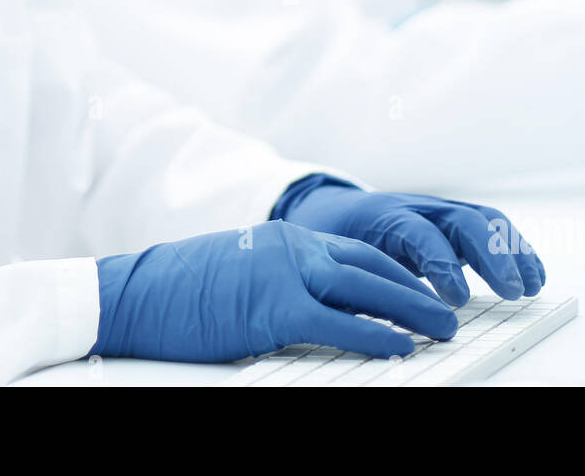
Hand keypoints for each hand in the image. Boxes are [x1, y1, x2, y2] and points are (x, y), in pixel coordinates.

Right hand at [88, 220, 457, 361]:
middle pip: (372, 266)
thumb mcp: (238, 272)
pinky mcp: (272, 308)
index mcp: (284, 238)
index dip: (395, 272)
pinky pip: (338, 323)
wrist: (135, 293)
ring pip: (365, 289)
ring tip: (443, 329)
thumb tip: (314, 309)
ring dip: (412, 310)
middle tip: (449, 312)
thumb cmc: (177, 290)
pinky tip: (401, 347)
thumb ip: (279, 280)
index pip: (356, 251)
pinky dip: (375, 335)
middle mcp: (292, 247)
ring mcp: (283, 273)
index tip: (422, 289)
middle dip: (416, 291)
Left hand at [274, 176, 544, 305]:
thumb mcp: (334, 257)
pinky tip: (532, 278)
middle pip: (463, 221)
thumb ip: (357, 280)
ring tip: (531, 287)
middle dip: (492, 255)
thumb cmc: (332, 238)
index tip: (456, 297)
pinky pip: (490, 230)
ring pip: (483, 221)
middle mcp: (418, 207)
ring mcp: (439, 211)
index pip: (418, 232)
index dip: (441, 263)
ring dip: (512, 252)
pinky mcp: (453, 223)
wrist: (331, 209)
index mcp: (383, 215)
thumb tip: (377, 321)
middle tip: (511, 291)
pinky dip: (514, 250)